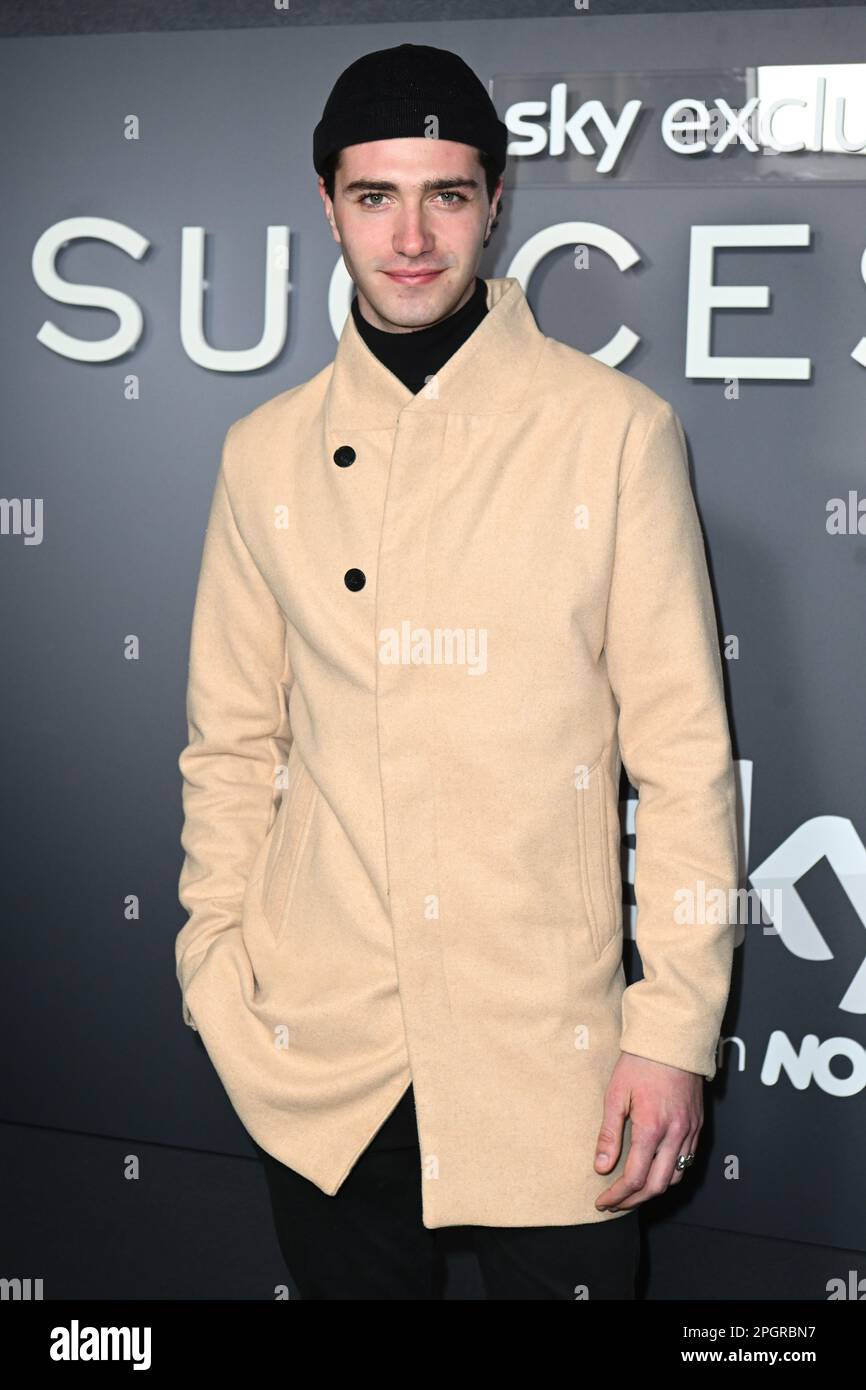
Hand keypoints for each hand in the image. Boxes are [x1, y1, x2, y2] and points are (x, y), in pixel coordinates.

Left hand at [593, 1051, 702, 1211]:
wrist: (672, 1040)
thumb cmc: (640, 1063)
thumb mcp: (616, 1094)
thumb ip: (609, 1134)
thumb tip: (602, 1167)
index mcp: (652, 1128)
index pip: (635, 1178)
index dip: (617, 1195)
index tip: (602, 1201)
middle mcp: (675, 1135)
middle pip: (657, 1186)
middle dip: (634, 1200)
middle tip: (614, 1203)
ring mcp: (690, 1131)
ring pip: (675, 1177)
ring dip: (653, 1190)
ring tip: (632, 1191)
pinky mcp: (698, 1126)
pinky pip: (687, 1161)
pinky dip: (670, 1173)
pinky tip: (654, 1170)